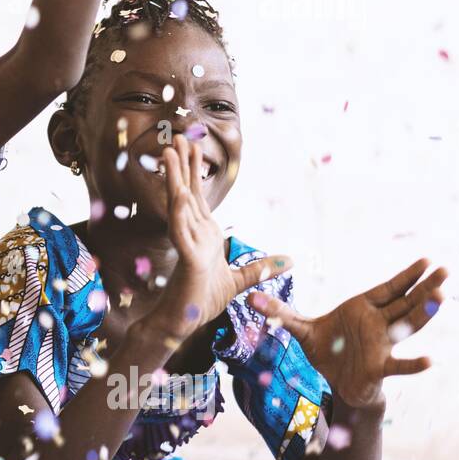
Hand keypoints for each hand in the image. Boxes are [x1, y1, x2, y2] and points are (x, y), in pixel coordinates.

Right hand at [149, 135, 290, 341]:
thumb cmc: (203, 299)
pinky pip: (181, 232)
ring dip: (174, 178)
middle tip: (177, 137)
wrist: (184, 322)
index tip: (191, 146)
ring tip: (169, 152)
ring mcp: (186, 243)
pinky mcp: (185, 258)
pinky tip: (178, 194)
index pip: (196, 196)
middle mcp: (191, 232)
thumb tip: (290, 260)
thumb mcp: (240, 280)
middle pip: (186, 191)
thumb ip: (260, 268)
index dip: (192, 170)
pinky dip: (179, 213)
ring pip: (179, 204)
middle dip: (182, 164)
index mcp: (201, 233)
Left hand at [249, 259, 447, 408]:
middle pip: (406, 303)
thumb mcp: (300, 329)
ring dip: (425, 313)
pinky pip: (399, 365)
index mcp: (364, 309)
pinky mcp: (381, 367)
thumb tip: (250, 298)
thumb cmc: (326, 350)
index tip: (427, 262)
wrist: (336, 382)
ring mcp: (383, 345)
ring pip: (408, 327)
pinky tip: (429, 361)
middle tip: (447, 271)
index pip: (390, 289)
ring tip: (442, 298)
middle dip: (426, 288)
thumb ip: (279, 312)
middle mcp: (379, 324)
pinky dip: (413, 364)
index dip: (408, 276)